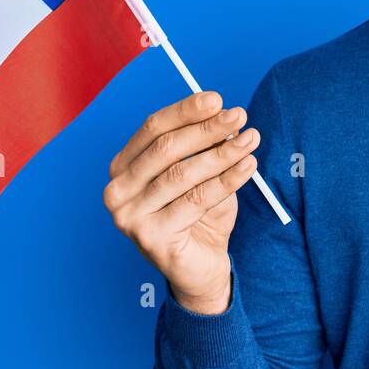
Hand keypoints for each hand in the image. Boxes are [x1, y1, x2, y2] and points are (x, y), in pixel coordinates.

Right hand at [103, 91, 260, 313]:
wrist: (201, 269)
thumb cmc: (199, 216)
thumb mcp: (202, 174)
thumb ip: (205, 147)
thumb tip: (225, 115)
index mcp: (123, 167)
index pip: (152, 128)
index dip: (186, 111)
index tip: (217, 99)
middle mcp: (117, 190)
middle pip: (165, 149)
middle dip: (207, 129)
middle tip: (239, 116)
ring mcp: (129, 216)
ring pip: (183, 174)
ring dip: (222, 153)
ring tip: (251, 139)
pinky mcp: (150, 237)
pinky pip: (196, 200)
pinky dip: (227, 180)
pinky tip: (248, 166)